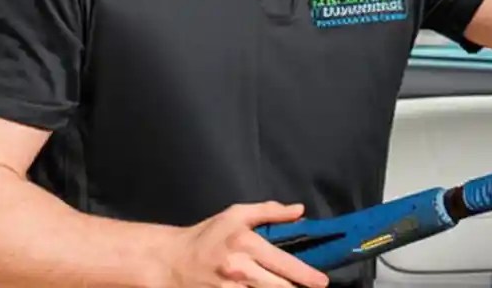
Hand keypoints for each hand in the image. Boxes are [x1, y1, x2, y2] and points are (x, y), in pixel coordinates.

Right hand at [158, 201, 329, 287]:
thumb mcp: (236, 215)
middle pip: (278, 287)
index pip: (284, 264)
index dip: (306, 275)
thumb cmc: (208, 235)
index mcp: (246, 244)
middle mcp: (239, 269)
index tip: (322, 282)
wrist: (170, 261)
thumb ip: (270, 211)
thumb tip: (299, 210)